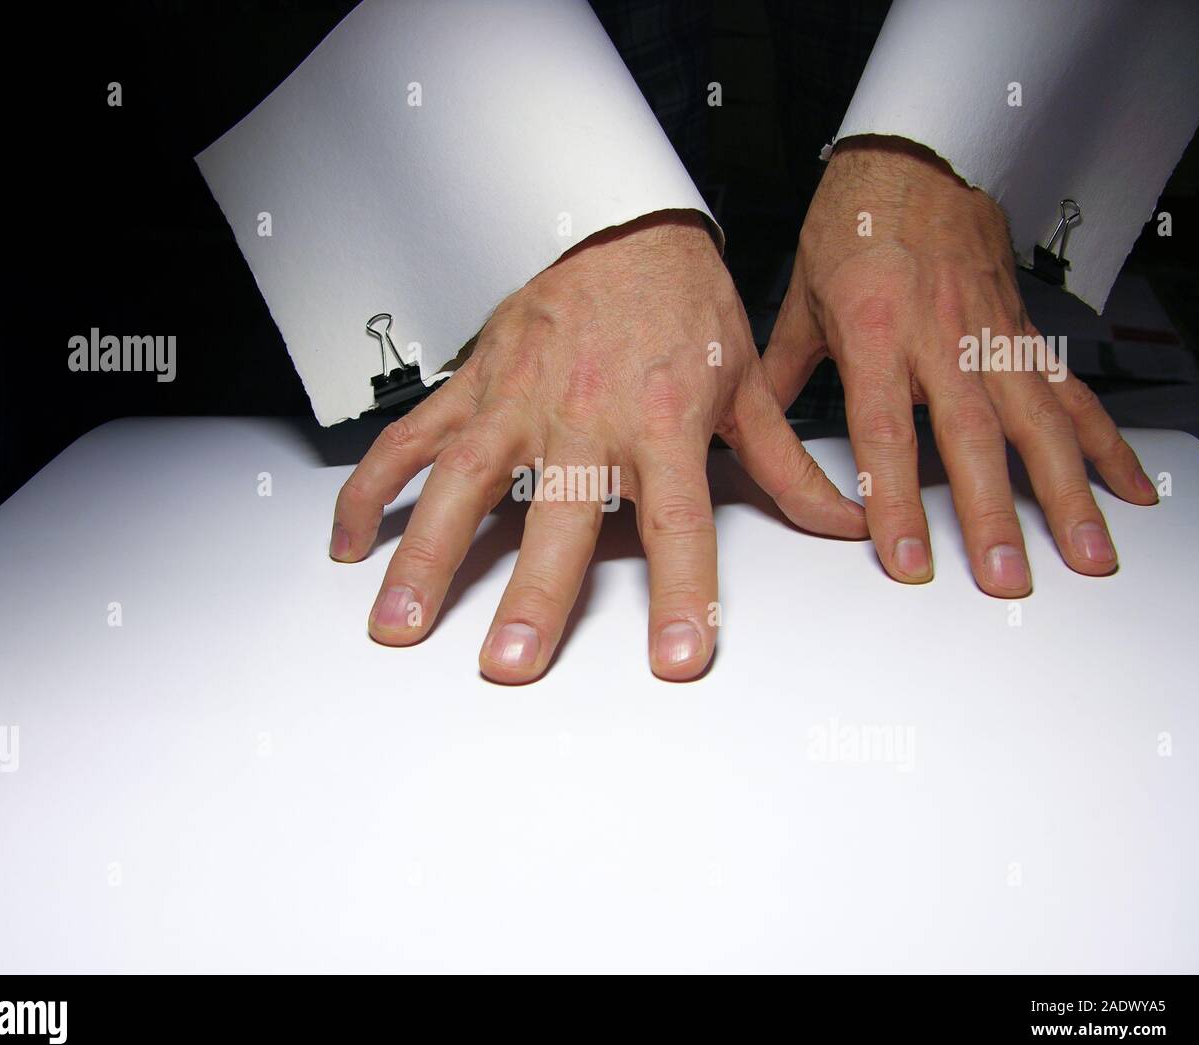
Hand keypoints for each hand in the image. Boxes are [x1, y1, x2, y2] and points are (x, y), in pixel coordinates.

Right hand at [331, 210, 866, 682]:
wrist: (628, 224)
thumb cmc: (686, 307)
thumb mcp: (748, 387)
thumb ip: (788, 469)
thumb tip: (849, 523)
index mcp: (663, 425)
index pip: (679, 526)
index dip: (681, 596)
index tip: (676, 660)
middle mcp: (585, 419)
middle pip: (558, 519)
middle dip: (533, 596)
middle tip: (509, 664)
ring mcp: (517, 404)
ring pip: (461, 482)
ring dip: (424, 554)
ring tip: (398, 623)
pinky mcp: (471, 387)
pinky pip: (410, 440)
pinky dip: (370, 489)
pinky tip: (349, 544)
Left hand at [763, 136, 1156, 596]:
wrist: (910, 157)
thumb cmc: (852, 223)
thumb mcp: (801, 299)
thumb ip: (784, 374)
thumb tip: (753, 431)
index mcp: (876, 333)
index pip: (885, 434)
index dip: (896, 501)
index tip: (906, 557)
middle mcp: (942, 337)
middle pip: (973, 439)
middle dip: (993, 515)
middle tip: (1005, 575)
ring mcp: (991, 335)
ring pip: (1038, 421)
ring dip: (1067, 492)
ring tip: (1086, 551)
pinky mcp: (1023, 329)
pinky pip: (1070, 390)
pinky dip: (1103, 440)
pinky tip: (1125, 486)